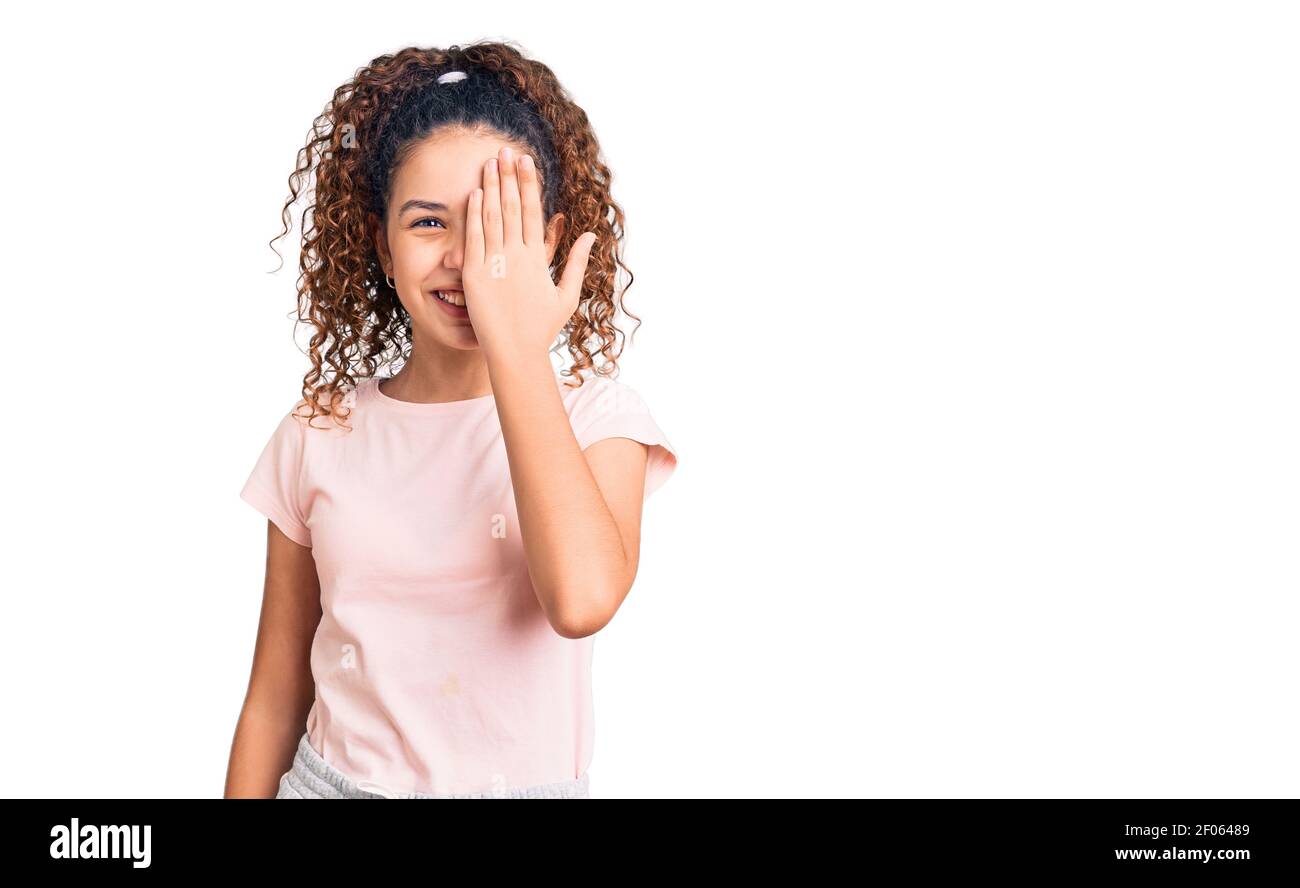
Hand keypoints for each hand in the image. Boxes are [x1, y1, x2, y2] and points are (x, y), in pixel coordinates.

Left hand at [463, 145, 596, 359]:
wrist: (516, 352)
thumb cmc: (541, 328)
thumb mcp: (566, 295)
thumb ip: (576, 263)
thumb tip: (589, 236)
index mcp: (538, 259)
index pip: (533, 212)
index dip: (529, 185)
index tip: (526, 162)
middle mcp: (517, 256)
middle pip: (512, 207)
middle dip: (509, 177)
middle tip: (506, 150)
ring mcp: (495, 264)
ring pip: (492, 217)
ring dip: (491, 187)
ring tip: (489, 163)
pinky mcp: (475, 275)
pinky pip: (474, 238)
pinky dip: (474, 215)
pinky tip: (474, 194)